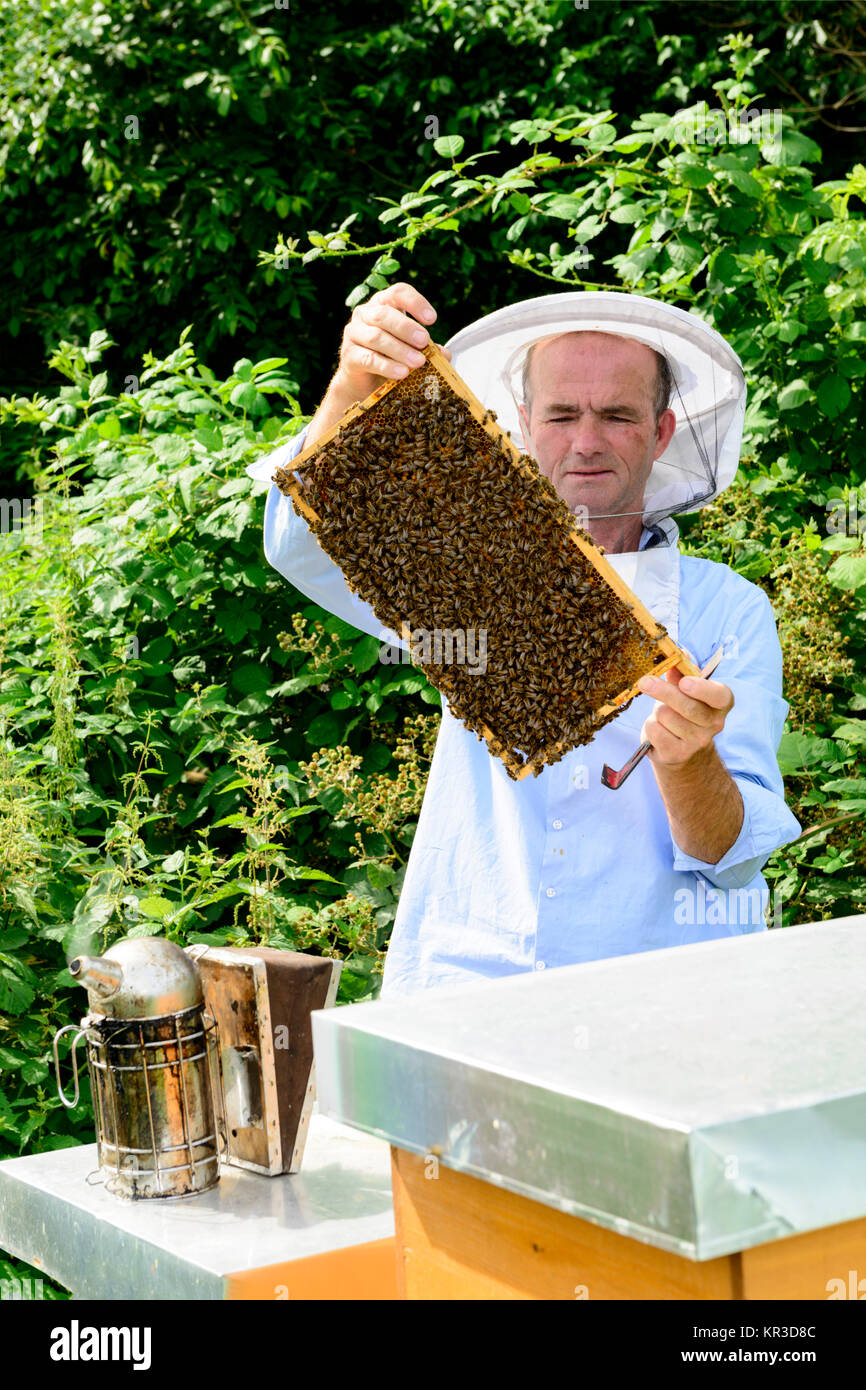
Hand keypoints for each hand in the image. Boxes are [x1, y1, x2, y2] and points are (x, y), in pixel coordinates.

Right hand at [334, 280, 450, 400]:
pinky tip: (402, 373)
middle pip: (384, 314)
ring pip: (376, 337)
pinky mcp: (349, 356)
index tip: (432, 319)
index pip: (398, 293)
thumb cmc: (391, 357)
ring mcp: (354, 333)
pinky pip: (368, 359)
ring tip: (418, 362)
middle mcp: (365, 314)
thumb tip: (445, 354)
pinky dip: (387, 366)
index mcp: (383, 304)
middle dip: (406, 328)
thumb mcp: (412, 349)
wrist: (366, 382)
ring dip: (400, 350)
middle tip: (424, 341)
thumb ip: (428, 349)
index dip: (415, 302)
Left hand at [636, 666, 733, 768]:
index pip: (720, 695)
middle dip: (663, 692)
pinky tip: (658, 728)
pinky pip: (655, 731)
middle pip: (687, 706)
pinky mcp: (678, 754)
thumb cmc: (683, 712)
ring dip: (657, 711)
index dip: (702, 689)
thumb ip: (682, 670)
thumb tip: (678, 651)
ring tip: (663, 714)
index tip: (684, 682)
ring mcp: (697, 742)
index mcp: (721, 704)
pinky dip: (650, 725)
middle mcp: (714, 724)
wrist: (681, 750)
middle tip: (645, 681)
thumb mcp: (685, 689)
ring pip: (666, 716)